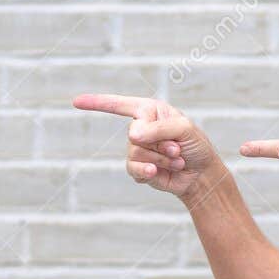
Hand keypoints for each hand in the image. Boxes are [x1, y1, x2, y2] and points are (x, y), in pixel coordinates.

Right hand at [72, 93, 220, 202]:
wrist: (202, 176)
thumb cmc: (197, 147)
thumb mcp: (184, 130)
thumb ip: (158, 128)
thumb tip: (132, 135)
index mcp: (151, 111)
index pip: (120, 104)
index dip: (97, 103)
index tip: (76, 102)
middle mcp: (142, 128)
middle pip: (134, 134)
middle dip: (160, 143)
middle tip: (177, 148)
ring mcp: (138, 149)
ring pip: (135, 152)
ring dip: (160, 158)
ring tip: (176, 159)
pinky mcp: (138, 168)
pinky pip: (133, 168)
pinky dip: (148, 170)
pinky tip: (160, 172)